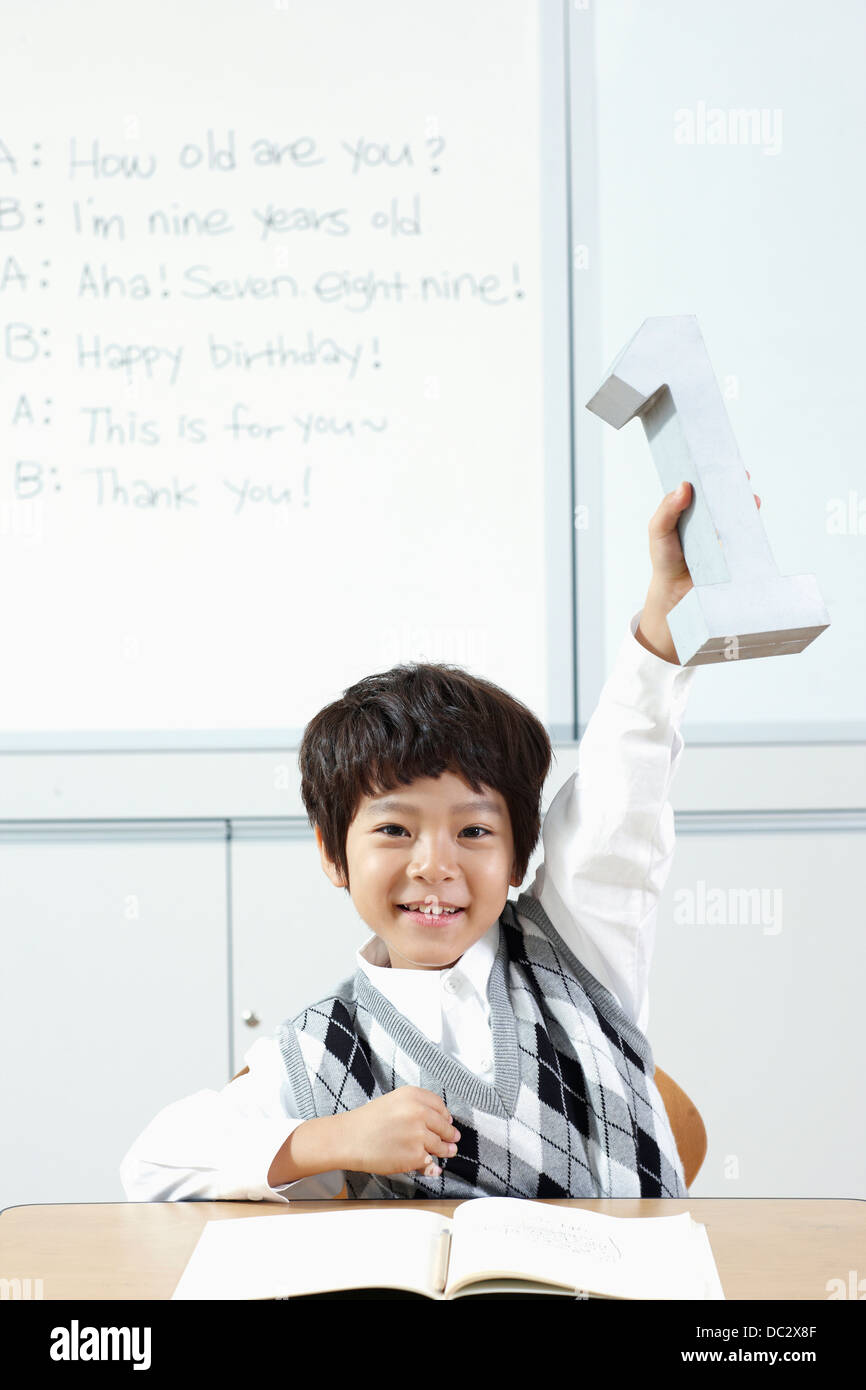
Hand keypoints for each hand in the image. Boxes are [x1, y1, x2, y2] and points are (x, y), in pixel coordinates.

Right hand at [342, 1087, 459, 1178]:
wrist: (348, 1139)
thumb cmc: (366, 1121)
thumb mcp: (393, 1102)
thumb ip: (416, 1107)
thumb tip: (440, 1121)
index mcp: (412, 1095)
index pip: (440, 1105)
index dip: (445, 1115)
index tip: (448, 1121)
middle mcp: (419, 1112)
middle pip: (445, 1125)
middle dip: (450, 1135)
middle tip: (453, 1139)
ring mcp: (419, 1135)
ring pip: (441, 1145)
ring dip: (446, 1150)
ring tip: (448, 1152)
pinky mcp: (415, 1155)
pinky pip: (430, 1162)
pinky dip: (432, 1166)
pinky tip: (433, 1168)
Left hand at [647, 473, 760, 606]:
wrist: (677, 592)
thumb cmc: (664, 558)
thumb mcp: (658, 530)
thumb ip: (668, 509)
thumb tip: (684, 486)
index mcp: (686, 508)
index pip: (699, 485)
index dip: (708, 471)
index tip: (716, 459)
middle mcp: (704, 516)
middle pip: (720, 493)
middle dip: (731, 481)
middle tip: (739, 473)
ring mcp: (719, 529)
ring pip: (734, 509)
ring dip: (743, 498)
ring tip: (748, 494)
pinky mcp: (729, 544)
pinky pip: (742, 528)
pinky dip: (749, 519)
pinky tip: (752, 511)